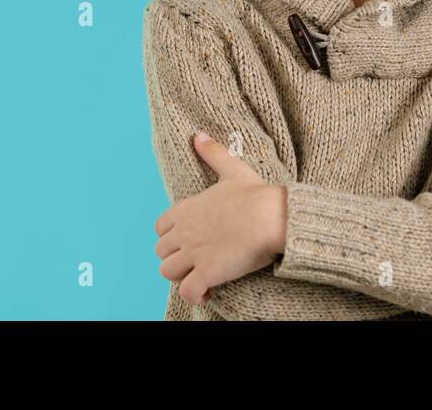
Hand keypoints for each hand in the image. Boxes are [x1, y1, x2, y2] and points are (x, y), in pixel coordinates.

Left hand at [154, 131, 286, 305]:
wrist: (271, 216)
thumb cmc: (254, 194)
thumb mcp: (232, 168)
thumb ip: (212, 153)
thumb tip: (198, 135)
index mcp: (186, 209)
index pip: (160, 227)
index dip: (172, 235)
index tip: (190, 238)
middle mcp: (184, 232)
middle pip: (161, 251)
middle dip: (175, 257)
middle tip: (196, 259)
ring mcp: (193, 253)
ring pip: (167, 272)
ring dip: (181, 277)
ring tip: (199, 276)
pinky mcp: (207, 273)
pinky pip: (187, 292)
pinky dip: (194, 295)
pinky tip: (207, 293)